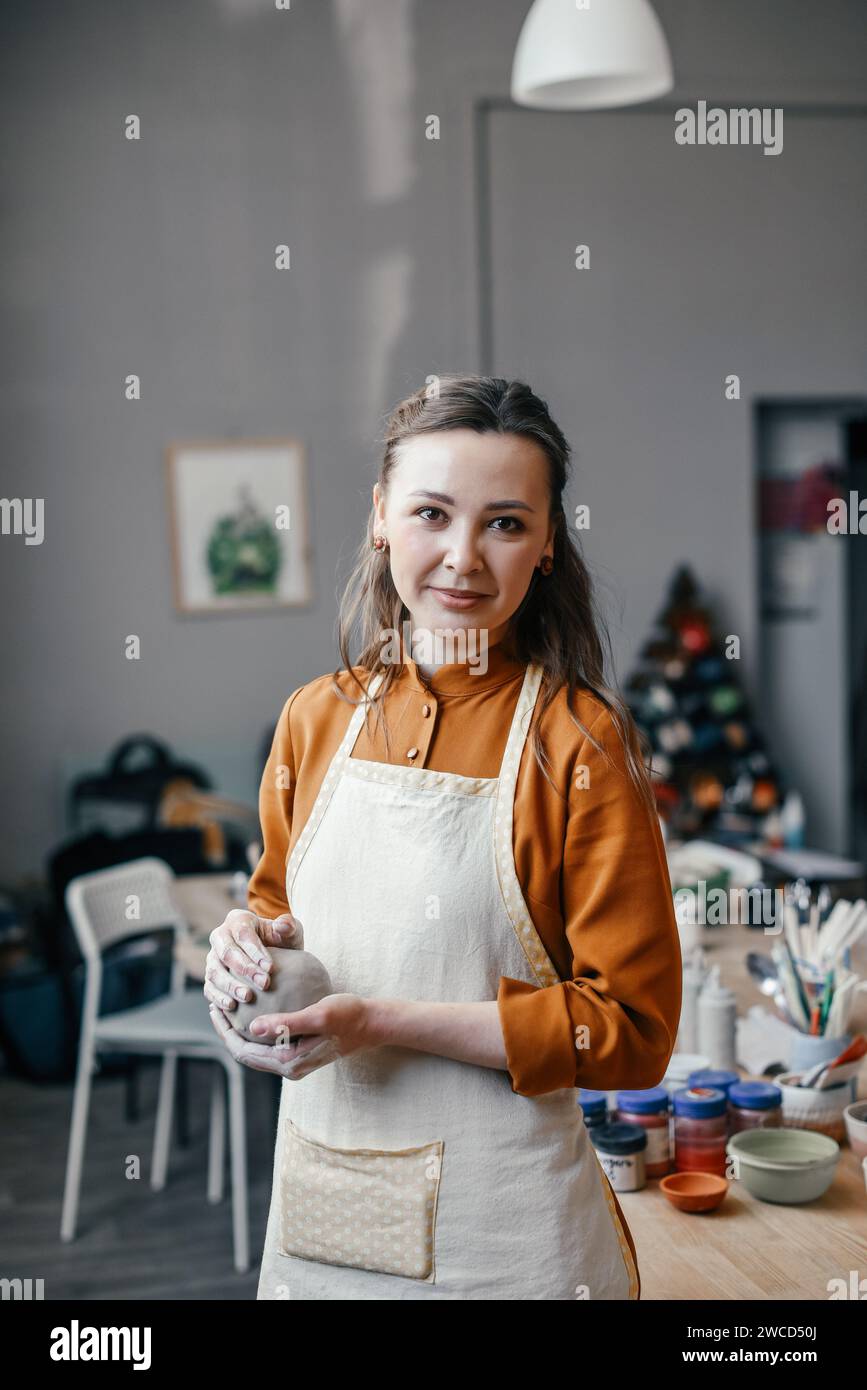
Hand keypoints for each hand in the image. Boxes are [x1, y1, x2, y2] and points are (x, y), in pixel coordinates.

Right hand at [203, 907, 301, 1012]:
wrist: (274, 959)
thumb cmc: (282, 942)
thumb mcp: (290, 932)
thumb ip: (289, 926)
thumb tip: (283, 924)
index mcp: (238, 920)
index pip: (243, 934)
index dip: (255, 951)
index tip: (271, 968)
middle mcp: (221, 937)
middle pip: (226, 952)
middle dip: (244, 969)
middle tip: (264, 984)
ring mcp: (213, 957)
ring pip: (214, 971)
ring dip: (230, 985)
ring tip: (248, 997)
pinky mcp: (211, 977)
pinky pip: (209, 988)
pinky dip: (218, 998)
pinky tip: (232, 1007)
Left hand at [208, 992, 375, 1079]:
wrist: (372, 1024)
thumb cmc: (348, 1015)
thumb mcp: (319, 1015)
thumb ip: (287, 1023)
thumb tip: (253, 1027)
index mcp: (289, 1062)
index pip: (244, 1052)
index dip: (225, 1032)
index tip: (214, 1009)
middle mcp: (289, 1067)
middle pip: (246, 1053)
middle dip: (227, 1031)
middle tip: (215, 1005)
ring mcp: (294, 1062)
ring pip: (256, 1050)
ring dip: (239, 1031)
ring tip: (228, 1007)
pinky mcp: (299, 1053)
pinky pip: (268, 1045)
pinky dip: (256, 1030)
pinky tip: (254, 1010)